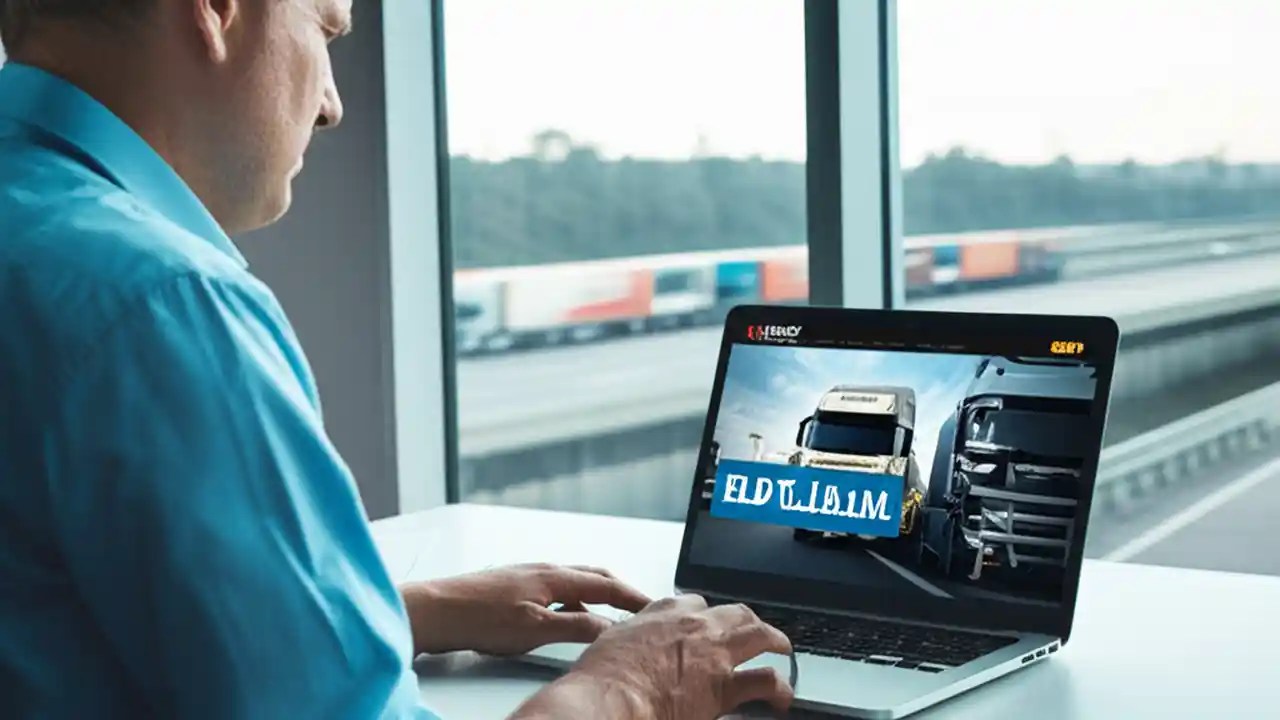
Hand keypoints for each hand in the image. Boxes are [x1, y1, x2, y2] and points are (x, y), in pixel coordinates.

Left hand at [401, 562, 650, 655]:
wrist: (436, 610)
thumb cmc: (478, 616)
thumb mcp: (535, 630)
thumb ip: (575, 628)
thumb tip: (608, 629)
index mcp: (555, 577)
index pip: (607, 585)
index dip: (634, 597)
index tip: (654, 607)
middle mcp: (545, 570)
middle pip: (594, 576)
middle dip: (620, 591)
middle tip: (639, 607)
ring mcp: (529, 576)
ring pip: (575, 584)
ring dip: (597, 597)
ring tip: (609, 617)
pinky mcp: (515, 587)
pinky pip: (557, 591)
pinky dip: (574, 603)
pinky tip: (567, 620)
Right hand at [511, 594, 793, 719]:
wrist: (610, 699)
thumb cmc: (602, 678)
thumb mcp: (610, 641)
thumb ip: (630, 637)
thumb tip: (629, 644)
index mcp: (663, 612)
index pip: (694, 603)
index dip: (703, 615)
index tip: (705, 624)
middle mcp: (694, 625)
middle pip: (734, 612)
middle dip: (747, 620)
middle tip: (754, 630)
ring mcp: (714, 652)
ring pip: (758, 633)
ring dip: (774, 640)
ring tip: (782, 648)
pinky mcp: (725, 685)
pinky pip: (765, 680)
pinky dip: (779, 688)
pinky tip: (783, 696)